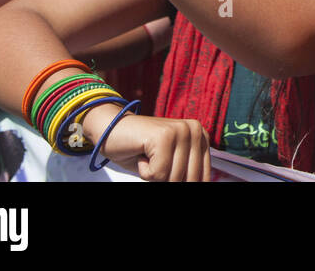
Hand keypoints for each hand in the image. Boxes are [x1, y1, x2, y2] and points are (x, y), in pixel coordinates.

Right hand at [83, 107, 211, 181]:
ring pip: (172, 178)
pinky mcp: (163, 136)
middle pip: (188, 178)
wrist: (111, 130)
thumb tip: (198, 184)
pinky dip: (144, 171)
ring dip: (154, 175)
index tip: (165, 175)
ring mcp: (179, 130)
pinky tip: (142, 154)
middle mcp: (194, 130)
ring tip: (148, 157)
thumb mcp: (171, 164)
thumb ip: (185, 173)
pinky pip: (158, 173)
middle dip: (166, 179)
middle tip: (154, 164)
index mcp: (200, 136)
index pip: (202, 176)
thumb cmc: (139, 150)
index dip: (183, 181)